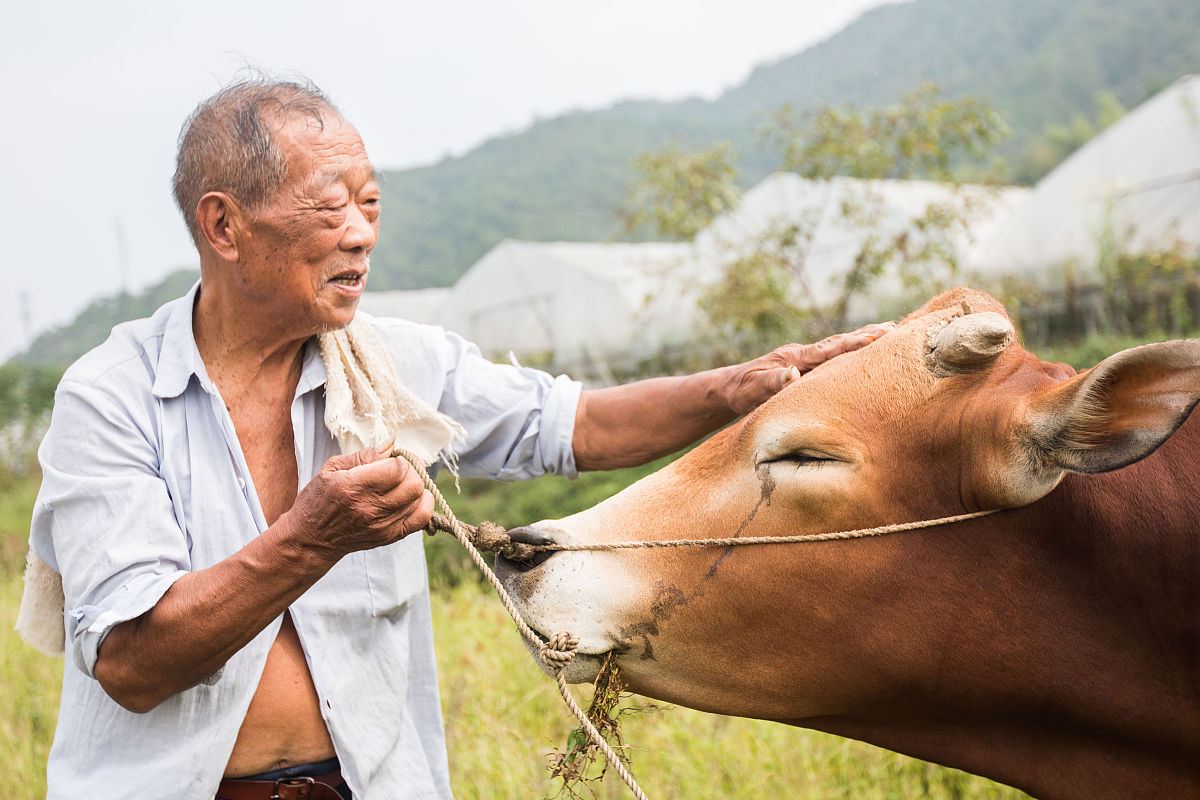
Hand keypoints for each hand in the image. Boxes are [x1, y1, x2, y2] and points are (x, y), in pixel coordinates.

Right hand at [283, 446, 434, 562]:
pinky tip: (410, 498)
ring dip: (415, 486)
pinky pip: (422, 519)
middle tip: (399, 469)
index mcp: (352, 487)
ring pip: (420, 499)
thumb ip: (364, 455)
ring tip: (401, 484)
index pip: (396, 469)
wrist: (312, 539)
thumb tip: (391, 444)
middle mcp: (370, 508)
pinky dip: (422, 504)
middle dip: (411, 470)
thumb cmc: (318, 500)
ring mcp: (382, 525)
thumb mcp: (332, 468)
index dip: (400, 459)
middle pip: (414, 484)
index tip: (392, 458)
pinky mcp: (389, 537)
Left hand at [721, 322, 894, 414]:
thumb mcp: (752, 388)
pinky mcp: (808, 368)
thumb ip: (771, 382)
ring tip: (892, 330)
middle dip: (867, 335)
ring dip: (864, 338)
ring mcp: (807, 360)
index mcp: (795, 358)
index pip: (828, 350)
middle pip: (840, 342)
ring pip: (840, 347)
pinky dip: (854, 351)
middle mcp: (804, 355)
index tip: (874, 337)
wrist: (731, 387)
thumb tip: (792, 374)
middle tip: (896, 328)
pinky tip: (867, 350)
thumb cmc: (741, 390)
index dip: (851, 344)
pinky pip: (836, 358)